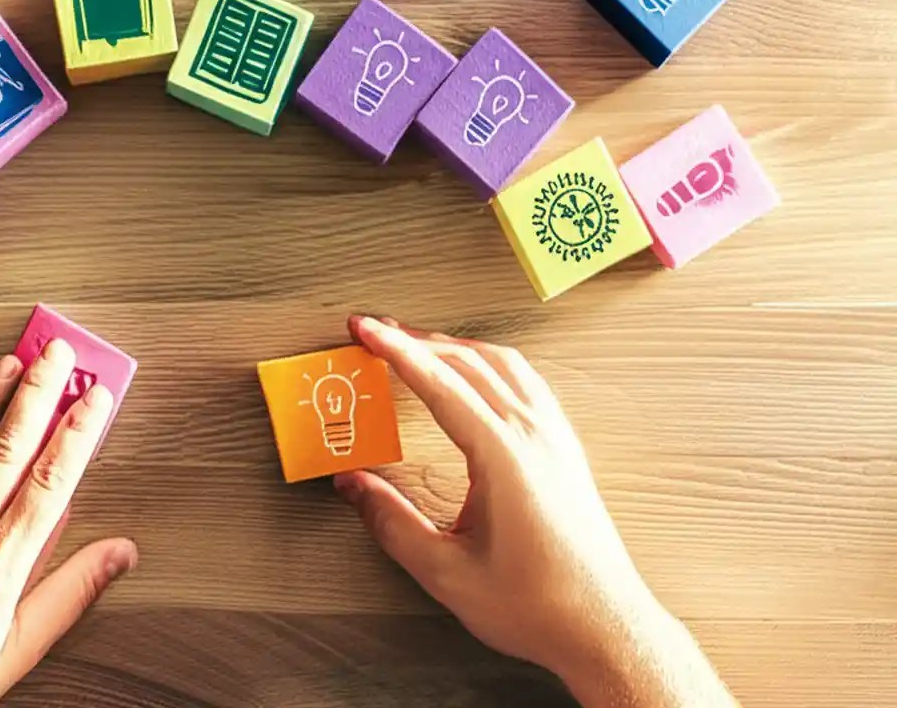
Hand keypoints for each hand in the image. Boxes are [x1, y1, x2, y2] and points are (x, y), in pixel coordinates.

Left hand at [0, 341, 137, 707]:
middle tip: (60, 354)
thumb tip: (119, 553)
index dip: (77, 432)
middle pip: (10, 448)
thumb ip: (72, 591)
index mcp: (1, 568)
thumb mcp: (22, 649)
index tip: (97, 398)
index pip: (51, 481)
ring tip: (17, 359)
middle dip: (39, 393)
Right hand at [336, 317, 735, 706]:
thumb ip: (392, 522)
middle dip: (416, 339)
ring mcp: (556, 438)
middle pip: (468, 361)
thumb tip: (351, 485)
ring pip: (502, 364)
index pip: (440, 383)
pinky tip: (476, 375)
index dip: (394, 351)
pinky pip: (527, 382)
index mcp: (504, 456)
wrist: (604, 626)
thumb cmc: (536, 605)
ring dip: (455, 346)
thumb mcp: (446, 571)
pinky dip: (489, 364)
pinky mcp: (565, 449)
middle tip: (374, 332)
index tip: (364, 329)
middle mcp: (534, 435)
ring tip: (416, 345)